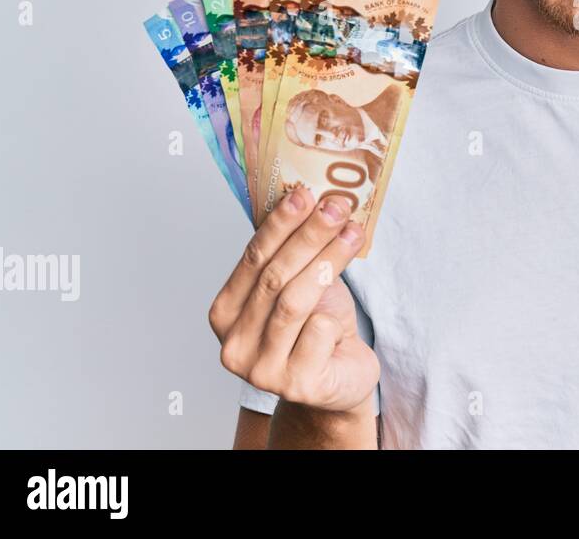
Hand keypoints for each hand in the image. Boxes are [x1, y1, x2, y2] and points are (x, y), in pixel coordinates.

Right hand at [209, 187, 379, 414]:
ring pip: (295, 302)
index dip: (279, 225)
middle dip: (309, 236)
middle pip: (274, 278)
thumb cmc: (317, 326)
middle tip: (336, 207)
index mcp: (225, 314)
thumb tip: (307, 197)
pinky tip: (341, 321)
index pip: (252, 259)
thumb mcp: (298, 286)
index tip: (304, 194)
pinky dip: (333, 318)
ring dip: (328, 261)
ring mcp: (262, 370)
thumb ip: (289, 254)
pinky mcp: (297, 385)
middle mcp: (235, 345)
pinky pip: (319, 332)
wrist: (341, 378)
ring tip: (353, 234)